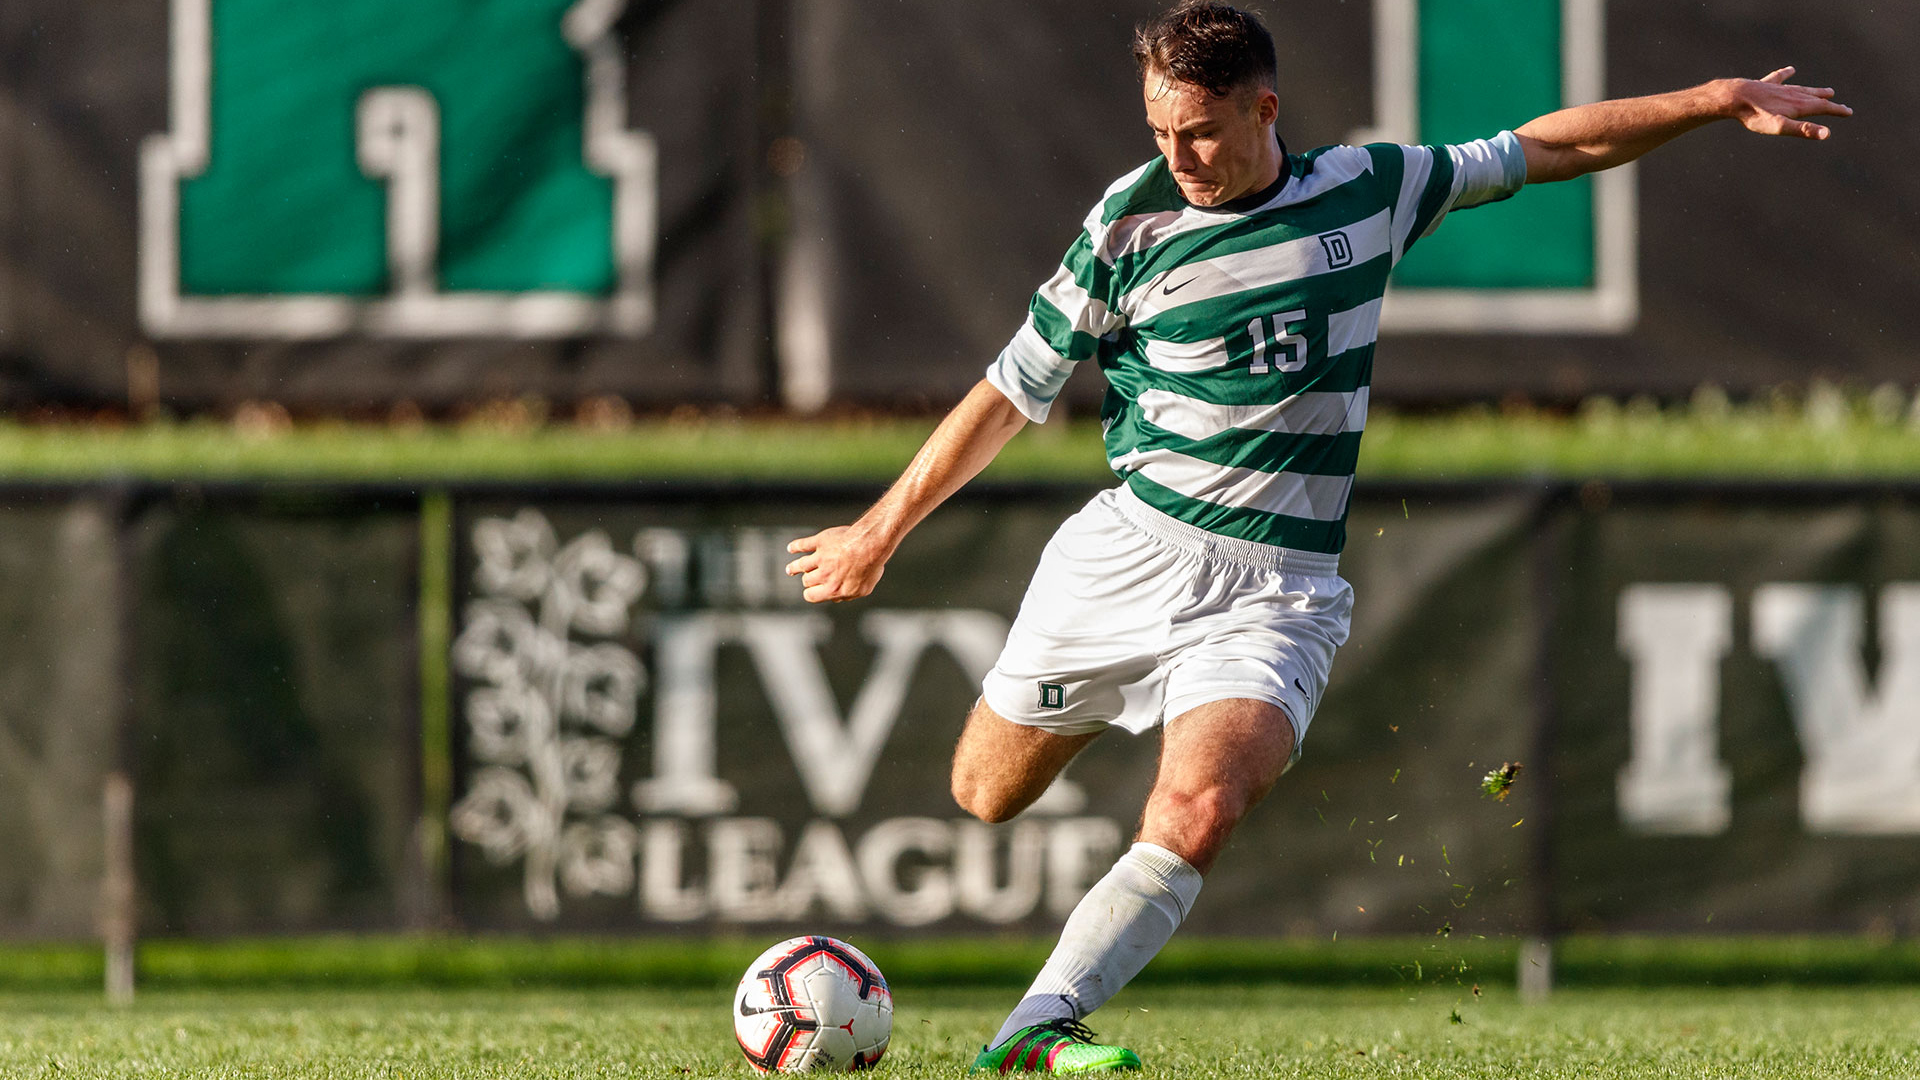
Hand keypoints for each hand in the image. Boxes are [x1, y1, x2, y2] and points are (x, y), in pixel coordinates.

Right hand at [785, 525, 890, 602]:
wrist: (869, 546)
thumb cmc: (869, 567)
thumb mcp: (863, 588)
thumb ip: (849, 595)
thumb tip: (838, 598)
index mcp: (833, 589)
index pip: (812, 596)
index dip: (811, 594)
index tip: (812, 591)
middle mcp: (824, 575)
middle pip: (807, 580)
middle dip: (807, 580)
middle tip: (808, 578)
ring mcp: (820, 558)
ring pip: (800, 564)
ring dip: (794, 567)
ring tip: (790, 569)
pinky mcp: (820, 542)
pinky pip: (803, 545)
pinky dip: (795, 547)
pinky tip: (791, 548)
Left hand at [1727, 67, 1851, 139]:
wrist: (1735, 97)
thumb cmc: (1756, 115)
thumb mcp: (1780, 127)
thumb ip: (1803, 130)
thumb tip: (1827, 134)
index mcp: (1798, 105)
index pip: (1823, 108)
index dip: (1837, 110)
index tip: (1849, 112)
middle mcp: (1792, 94)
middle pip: (1813, 97)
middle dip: (1827, 101)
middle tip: (1838, 102)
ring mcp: (1778, 88)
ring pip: (1800, 89)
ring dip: (1813, 90)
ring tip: (1824, 90)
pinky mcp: (1764, 84)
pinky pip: (1779, 77)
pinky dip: (1786, 74)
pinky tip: (1790, 70)